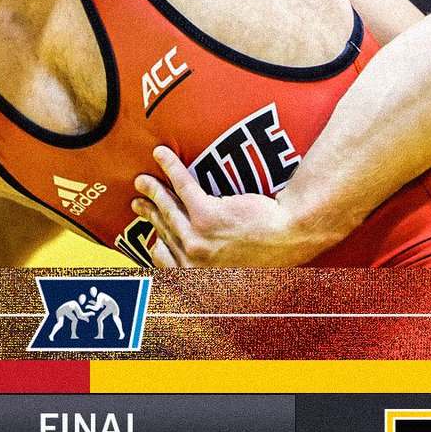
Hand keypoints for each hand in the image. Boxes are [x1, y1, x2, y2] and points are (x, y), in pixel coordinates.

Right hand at [131, 146, 325, 266]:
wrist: (292, 238)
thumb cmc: (275, 257)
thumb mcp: (242, 276)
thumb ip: (222, 271)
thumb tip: (218, 264)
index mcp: (199, 277)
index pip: (164, 261)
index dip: (155, 245)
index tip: (152, 237)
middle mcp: (194, 261)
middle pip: (163, 231)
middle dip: (148, 214)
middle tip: (138, 203)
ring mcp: (197, 238)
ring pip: (167, 208)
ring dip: (152, 191)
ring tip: (143, 180)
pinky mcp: (207, 214)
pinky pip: (182, 186)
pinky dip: (169, 167)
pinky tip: (161, 154)